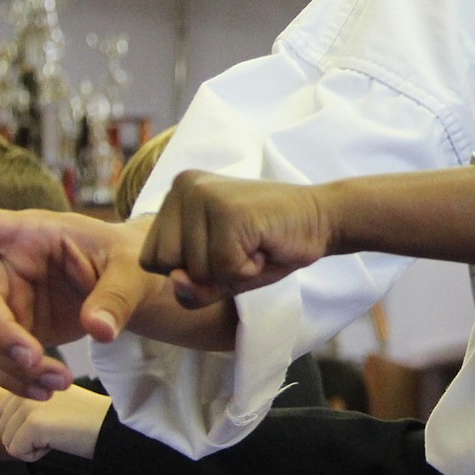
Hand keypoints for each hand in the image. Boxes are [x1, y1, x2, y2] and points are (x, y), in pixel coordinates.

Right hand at [0, 201, 157, 398]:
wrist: (141, 286)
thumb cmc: (133, 260)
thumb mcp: (136, 269)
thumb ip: (115, 296)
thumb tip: (99, 330)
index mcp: (31, 234)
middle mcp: (9, 265)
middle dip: (0, 335)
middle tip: (35, 360)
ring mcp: (10, 300)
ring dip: (16, 368)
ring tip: (59, 382)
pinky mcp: (18, 329)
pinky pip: (2, 360)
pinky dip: (21, 380)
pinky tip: (47, 389)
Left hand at [0, 385, 111, 461]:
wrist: (113, 426)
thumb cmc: (87, 419)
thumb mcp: (54, 400)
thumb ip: (27, 401)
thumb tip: (3, 418)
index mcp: (31, 379)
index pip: (3, 411)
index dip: (25, 424)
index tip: (54, 419)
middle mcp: (27, 387)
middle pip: (3, 429)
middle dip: (26, 436)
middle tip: (58, 427)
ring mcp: (28, 405)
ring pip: (8, 442)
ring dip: (31, 446)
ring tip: (58, 432)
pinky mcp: (33, 424)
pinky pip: (17, 452)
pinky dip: (36, 455)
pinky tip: (58, 441)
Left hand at [140, 170, 335, 307]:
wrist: (323, 219)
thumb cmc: (270, 246)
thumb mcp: (222, 275)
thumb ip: (191, 288)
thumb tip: (177, 280)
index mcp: (176, 194)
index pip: (151, 259)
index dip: (190, 270)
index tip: (226, 247)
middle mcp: (184, 186)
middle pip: (165, 265)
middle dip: (206, 272)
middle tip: (241, 247)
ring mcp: (204, 195)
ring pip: (195, 270)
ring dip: (231, 272)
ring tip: (254, 244)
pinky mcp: (228, 210)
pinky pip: (224, 269)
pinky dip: (248, 270)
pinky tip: (264, 245)